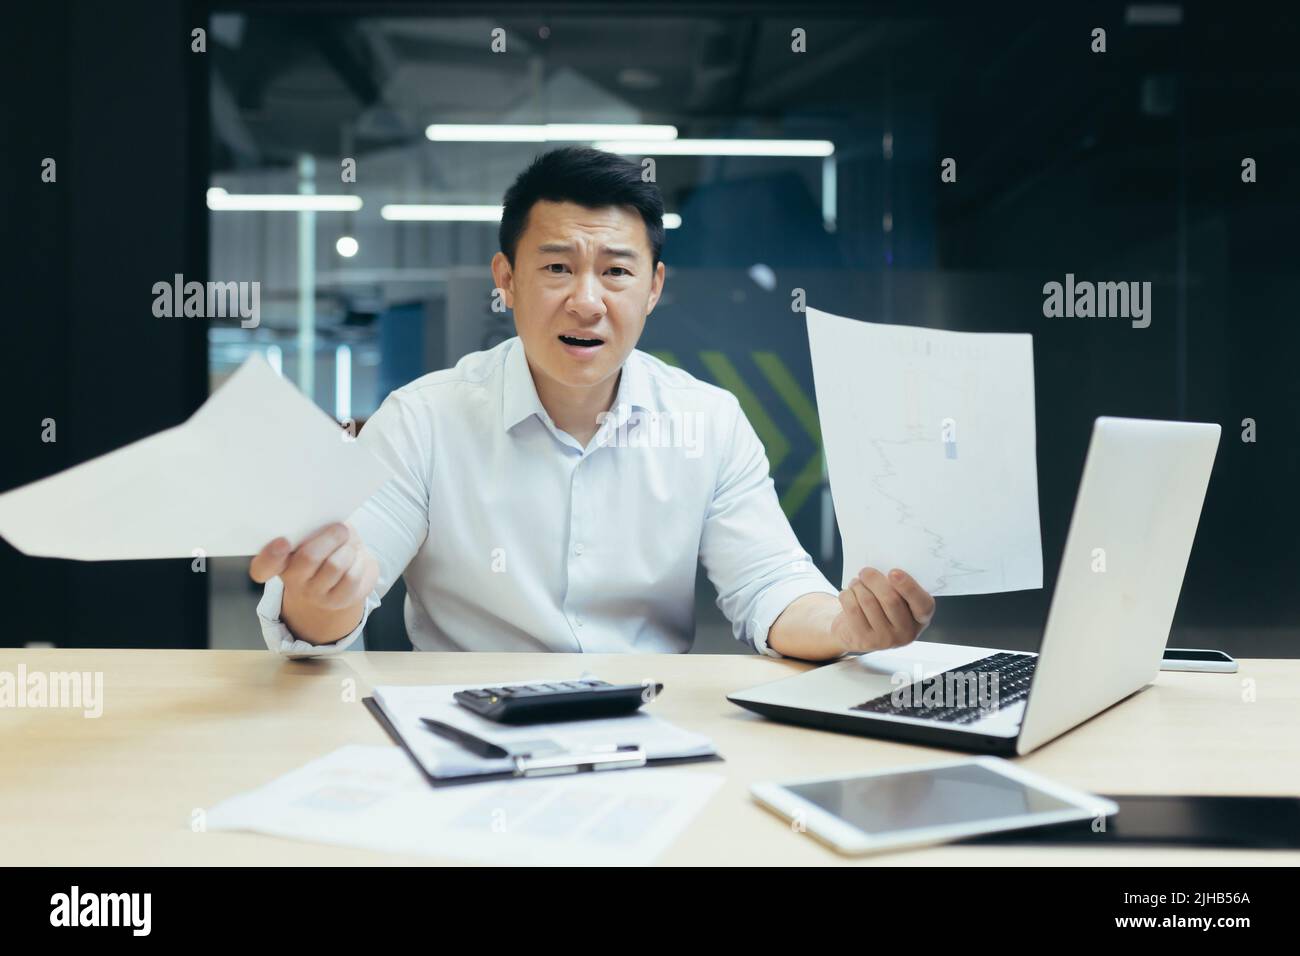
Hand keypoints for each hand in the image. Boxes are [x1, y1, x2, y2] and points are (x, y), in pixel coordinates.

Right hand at [248, 522, 378, 611]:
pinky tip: (356, 559)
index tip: (283, 541)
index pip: (262, 567)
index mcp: (281, 560)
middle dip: (330, 537)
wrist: (352, 568)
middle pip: (308, 557)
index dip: (270, 556)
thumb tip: (323, 516)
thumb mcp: (317, 532)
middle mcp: (293, 580)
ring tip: (348, 545)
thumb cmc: (330, 545)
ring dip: (347, 549)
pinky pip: (351, 577)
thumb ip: (313, 525)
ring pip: (335, 565)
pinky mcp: (336, 601)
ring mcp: (314, 594)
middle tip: (340, 529)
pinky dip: (358, 562)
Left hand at [831, 567, 935, 653]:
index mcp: (921, 618)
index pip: (923, 604)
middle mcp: (906, 633)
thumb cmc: (880, 608)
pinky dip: (847, 595)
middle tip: (865, 572)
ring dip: (858, 586)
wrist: (856, 632)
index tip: (893, 573)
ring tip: (856, 583)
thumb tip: (881, 571)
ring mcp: (885, 640)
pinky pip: (853, 609)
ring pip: (869, 601)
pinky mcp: (864, 640)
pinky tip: (848, 594)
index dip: (909, 587)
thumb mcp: (897, 598)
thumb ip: (896, 586)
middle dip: (874, 579)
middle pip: (891, 599)